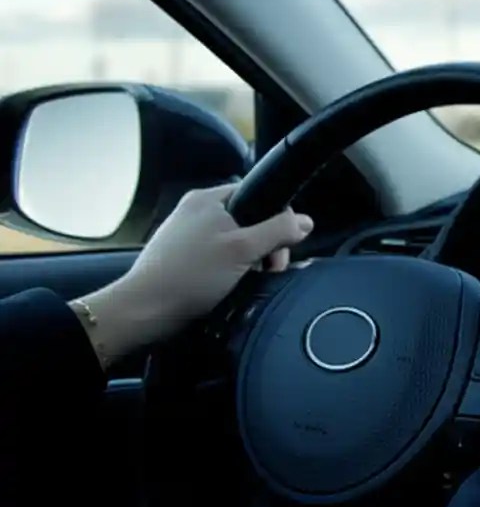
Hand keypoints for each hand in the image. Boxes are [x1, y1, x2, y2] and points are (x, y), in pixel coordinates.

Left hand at [76, 183, 312, 368]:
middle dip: (265, 246)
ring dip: (250, 261)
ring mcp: (188, 234)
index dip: (278, 220)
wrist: (145, 311)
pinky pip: (220, 256)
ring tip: (248, 282)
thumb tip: (306, 221)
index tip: (280, 249)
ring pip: (236, 241)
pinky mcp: (183, 257)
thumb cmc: (192, 275)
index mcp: (208, 198)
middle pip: (250, 220)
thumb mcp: (244, 249)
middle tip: (267, 271)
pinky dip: (231, 270)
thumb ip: (279, 231)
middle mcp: (196, 210)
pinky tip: (231, 287)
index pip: (258, 195)